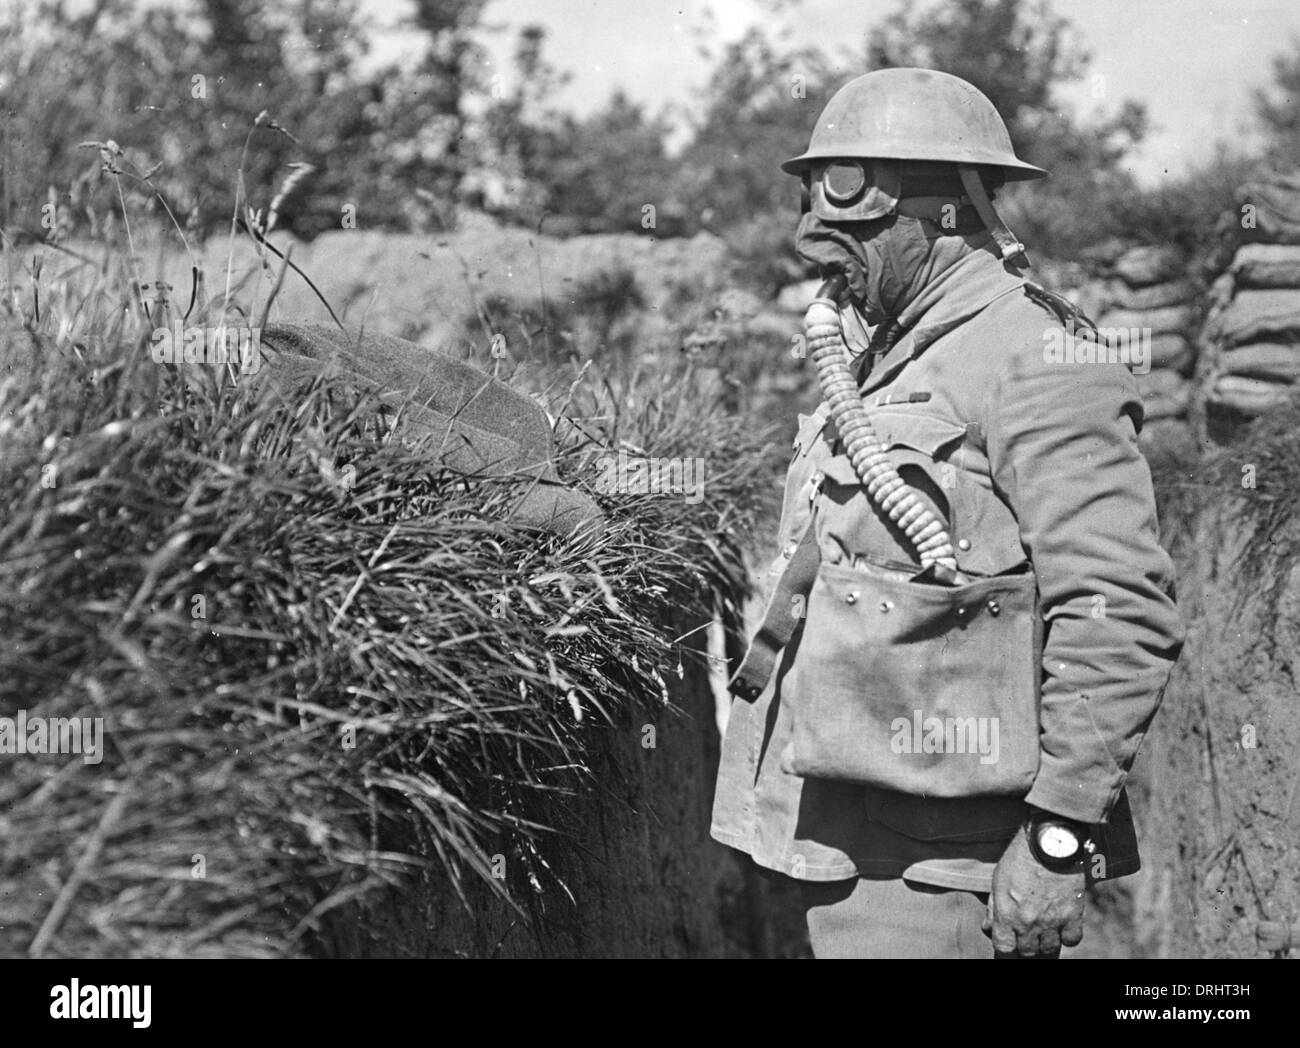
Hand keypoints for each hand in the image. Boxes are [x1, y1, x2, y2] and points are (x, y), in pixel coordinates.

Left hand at [983, 825, 1084, 957]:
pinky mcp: (1072, 915)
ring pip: (1048, 949)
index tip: (1008, 939)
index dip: (1005, 945)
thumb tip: (988, 926)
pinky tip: (1062, 927)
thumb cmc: (1019, 858)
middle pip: (1027, 951)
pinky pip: (1071, 940)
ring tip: (1043, 930)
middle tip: (1026, 933)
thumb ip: (993, 907)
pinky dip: (1067, 937)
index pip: (1003, 947)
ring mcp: (1051, 922)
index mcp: (1006, 914)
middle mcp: (1028, 923)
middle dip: (1025, 945)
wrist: (1049, 843)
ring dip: (1044, 943)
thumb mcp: (998, 880)